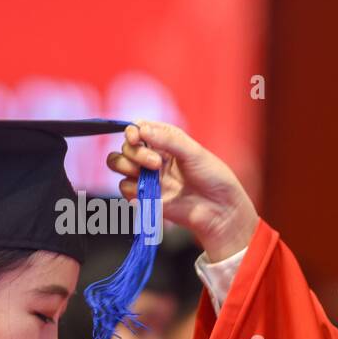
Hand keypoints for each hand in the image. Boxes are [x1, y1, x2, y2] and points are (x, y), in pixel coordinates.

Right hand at [107, 121, 257, 261]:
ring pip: (119, 165)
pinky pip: (125, 188)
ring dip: (128, 167)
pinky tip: (149, 193)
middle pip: (125, 147)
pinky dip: (133, 190)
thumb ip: (167, 139)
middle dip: (135, 153)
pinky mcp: (145, 196)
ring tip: (151, 175)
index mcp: (165, 141)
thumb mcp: (194, 152)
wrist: (219, 209)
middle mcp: (153, 157)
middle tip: (156, 163)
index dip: (131, 131)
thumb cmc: (212, 177)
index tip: (136, 137)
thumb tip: (142, 129)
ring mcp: (147, 177)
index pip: (137, 129)